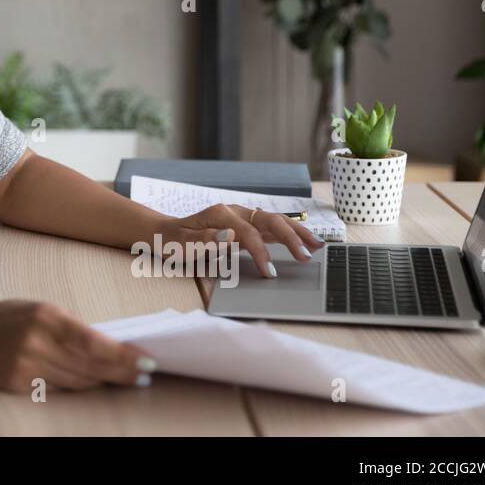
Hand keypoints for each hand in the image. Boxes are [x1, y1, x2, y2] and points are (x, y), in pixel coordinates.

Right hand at [0, 299, 156, 392]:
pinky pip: (56, 390)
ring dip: (100, 380)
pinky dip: (72, 385)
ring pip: (77, 382)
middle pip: (89, 367)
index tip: (146, 363)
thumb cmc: (16, 316)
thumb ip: (75, 330)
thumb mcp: (46, 311)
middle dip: (121, 372)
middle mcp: (35, 343)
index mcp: (46, 317)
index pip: (93, 343)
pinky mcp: (18, 385)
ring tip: (118, 377)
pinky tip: (83, 380)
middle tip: (144, 375)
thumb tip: (113, 351)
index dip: (123, 356)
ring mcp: (25, 366)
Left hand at [161, 204, 324, 278]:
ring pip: (276, 221)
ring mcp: (243, 217)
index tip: (270, 272)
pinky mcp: (247, 225)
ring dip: (298, 232)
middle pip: (269, 220)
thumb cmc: (174, 241)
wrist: (166, 233)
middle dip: (290, 238)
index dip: (261, 252)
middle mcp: (235, 212)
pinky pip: (272, 228)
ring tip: (319, 246)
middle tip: (306, 257)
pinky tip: (306, 242)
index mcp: (221, 214)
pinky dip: (291, 234)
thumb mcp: (183, 244)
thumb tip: (230, 236)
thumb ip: (206, 240)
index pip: (248, 232)